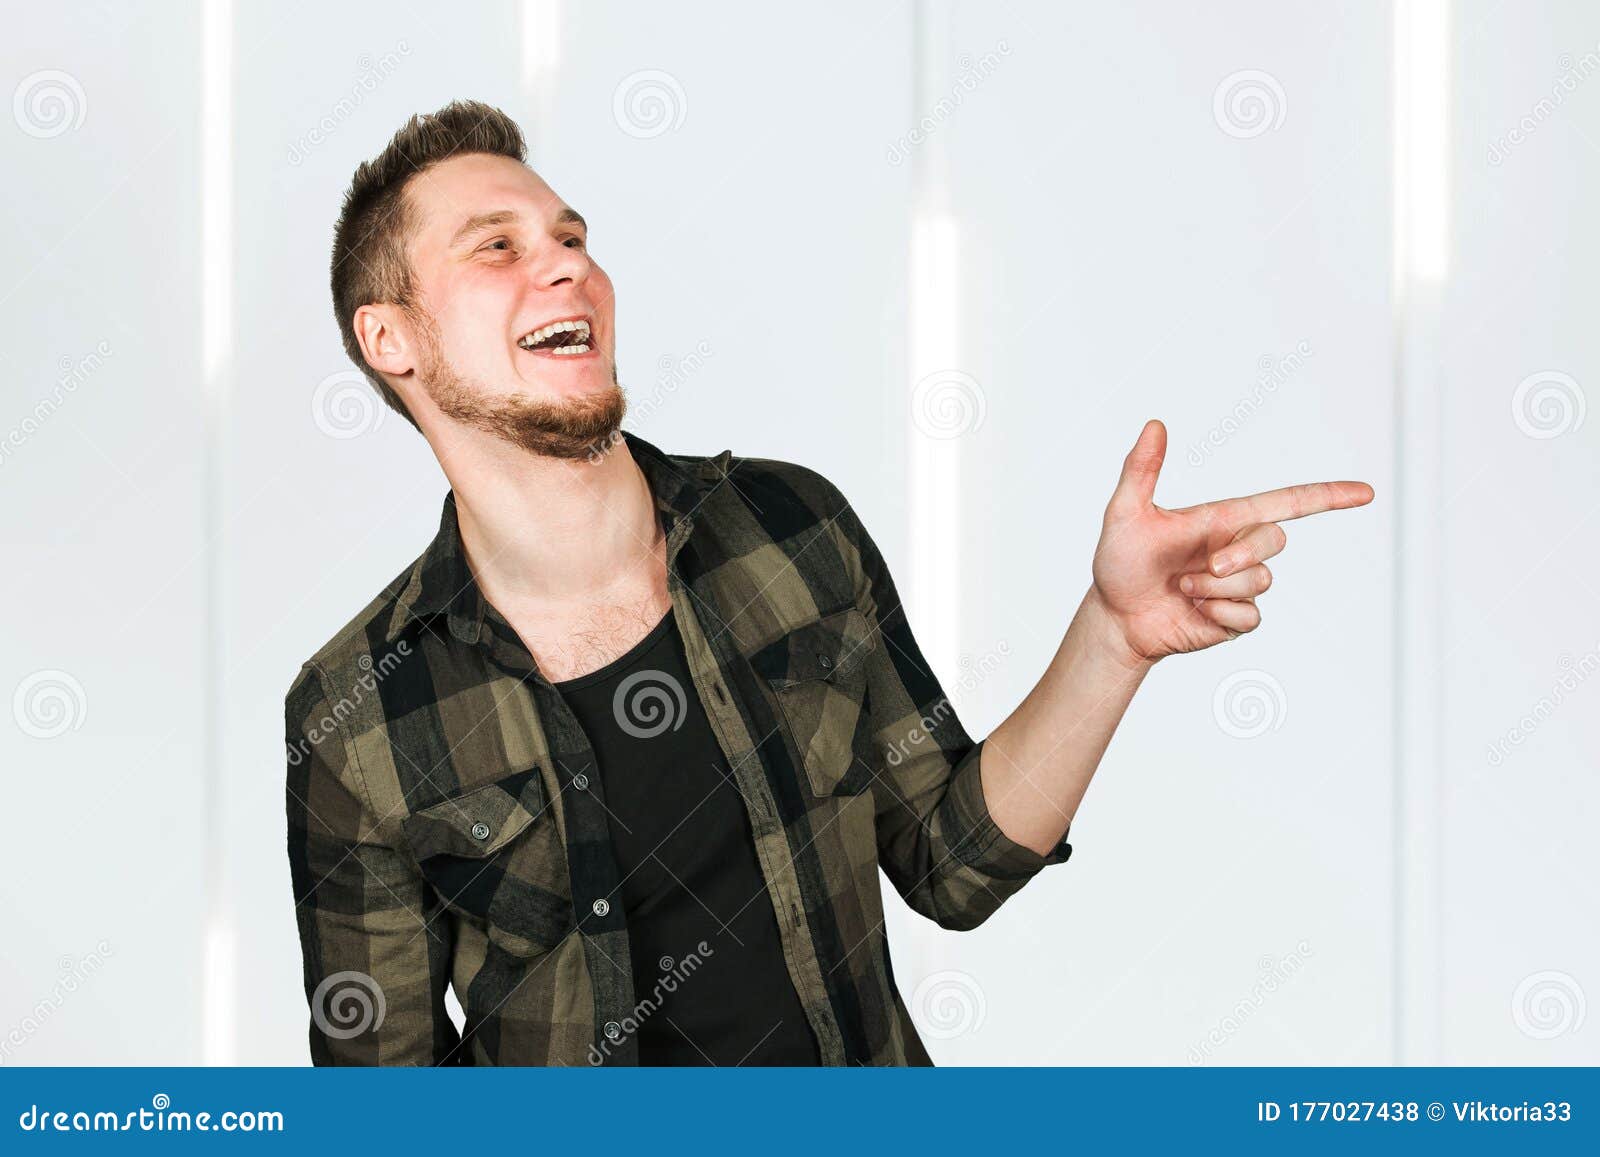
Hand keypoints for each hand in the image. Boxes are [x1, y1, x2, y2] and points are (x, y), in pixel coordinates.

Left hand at [1090, 419, 1373, 663]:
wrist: (1114, 617)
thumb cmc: (1119, 564)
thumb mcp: (1125, 514)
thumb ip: (1141, 470)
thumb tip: (1155, 425)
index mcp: (1223, 520)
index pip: (1285, 503)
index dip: (1327, 497)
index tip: (1365, 493)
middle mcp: (1237, 550)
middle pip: (1275, 541)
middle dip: (1245, 554)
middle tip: (1208, 567)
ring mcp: (1239, 586)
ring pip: (1260, 582)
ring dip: (1216, 588)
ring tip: (1183, 588)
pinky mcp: (1234, 619)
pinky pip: (1249, 616)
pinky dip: (1219, 614)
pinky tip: (1195, 611)